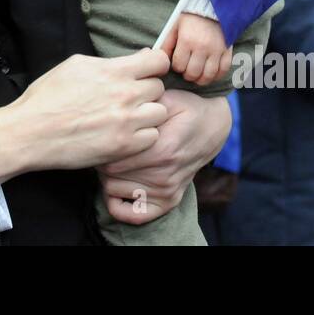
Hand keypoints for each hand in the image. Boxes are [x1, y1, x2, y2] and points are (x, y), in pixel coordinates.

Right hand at [0, 49, 169, 181]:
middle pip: (159, 88)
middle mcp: (124, 95)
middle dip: (147, 91)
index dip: (154, 66)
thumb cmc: (47, 97)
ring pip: (160, 114)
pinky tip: (124, 134)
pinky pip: (152, 138)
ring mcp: (126, 122)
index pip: (158, 61)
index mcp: (113, 71)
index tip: (147, 72)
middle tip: (129, 99)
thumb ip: (109, 62)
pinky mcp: (123, 146)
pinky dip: (142, 137)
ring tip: (128, 118)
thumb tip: (138, 56)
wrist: (30, 132)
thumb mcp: (75, 65)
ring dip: (147, 115)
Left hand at [99, 90, 231, 225]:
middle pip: (109, 175)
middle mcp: (164, 176)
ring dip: (107, 177)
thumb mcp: (166, 99)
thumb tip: (117, 110)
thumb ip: (142, 105)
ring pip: (114, 190)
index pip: (112, 159)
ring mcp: (167, 192)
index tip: (101, 135)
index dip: (101, 146)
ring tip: (114, 160)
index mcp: (162, 150)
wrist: (212, 128)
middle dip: (101, 159)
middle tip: (105, 146)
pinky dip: (119, 204)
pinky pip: (133, 215)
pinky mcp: (170, 201)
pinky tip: (119, 185)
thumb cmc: (185, 110)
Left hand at [160, 12, 231, 85]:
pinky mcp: (227, 51)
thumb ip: (166, 43)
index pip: (179, 65)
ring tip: (197, 75)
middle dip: (187, 75)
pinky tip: (210, 74)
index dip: (176, 67)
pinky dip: (216, 76)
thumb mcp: (174, 27)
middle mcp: (202, 47)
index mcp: (187, 40)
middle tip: (187, 71)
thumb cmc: (191, 18)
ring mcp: (216, 50)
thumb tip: (161, 60)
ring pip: (208, 76)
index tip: (178, 64)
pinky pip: (223, 70)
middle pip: (193, 73)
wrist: (213, 7)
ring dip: (201, 79)